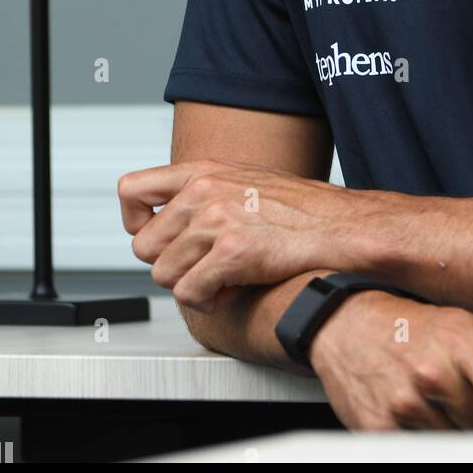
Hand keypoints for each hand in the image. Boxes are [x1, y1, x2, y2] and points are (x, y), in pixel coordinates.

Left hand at [118, 158, 371, 309]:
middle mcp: (204, 190)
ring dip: (190, 285)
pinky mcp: (232, 252)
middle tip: (201, 266)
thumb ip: (204, 192)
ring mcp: (217, 219)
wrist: (342, 227)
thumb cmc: (301, 210)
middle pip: (142, 245)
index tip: (157, 237)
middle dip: (170, 264)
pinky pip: (189, 294)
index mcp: (203, 170)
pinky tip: (233, 290)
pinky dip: (208, 301)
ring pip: (163, 274)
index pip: (130, 191)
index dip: (136, 223)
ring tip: (222, 279)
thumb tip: (170, 217)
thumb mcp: (245, 181)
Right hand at [307, 290, 472, 429]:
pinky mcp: (379, 430)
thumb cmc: (410, 326)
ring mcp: (404, 404)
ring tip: (436, 402)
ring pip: (457, 444)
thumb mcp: (464, 328)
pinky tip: (416, 415)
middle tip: (466, 399)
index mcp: (459, 341)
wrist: (345, 326)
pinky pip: (422, 451)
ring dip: (454, 431)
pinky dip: (424, 439)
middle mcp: (431, 371)